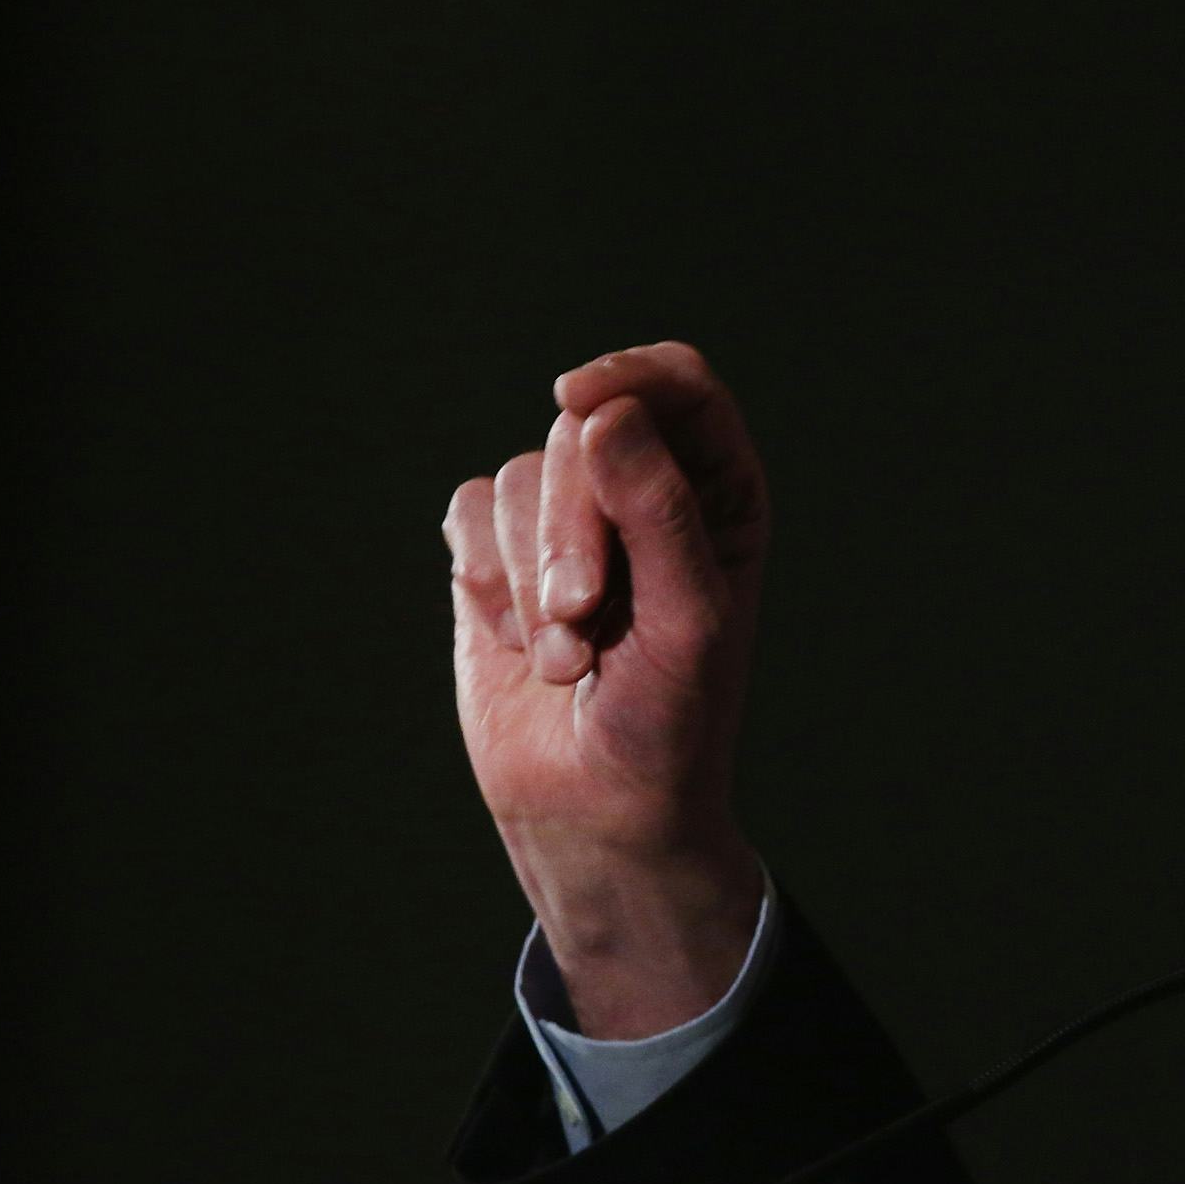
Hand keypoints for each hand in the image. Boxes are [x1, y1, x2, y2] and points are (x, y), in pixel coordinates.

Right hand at [443, 342, 769, 1037]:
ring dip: (530, 576)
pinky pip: (469, 514)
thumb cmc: (669, 720)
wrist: (597, 809)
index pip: (679, 383)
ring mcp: (568, 523)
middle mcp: (644, 492)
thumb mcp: (688, 620)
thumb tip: (603, 415)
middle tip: (580, 617)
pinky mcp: (498, 558)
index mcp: (716, 493)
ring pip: (522, 477)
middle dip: (571, 524)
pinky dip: (488, 583)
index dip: (629, 374)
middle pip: (586, 432)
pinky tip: (521, 646)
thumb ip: (657, 513)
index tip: (579, 398)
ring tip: (564, 658)